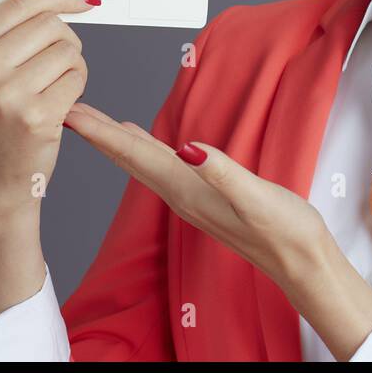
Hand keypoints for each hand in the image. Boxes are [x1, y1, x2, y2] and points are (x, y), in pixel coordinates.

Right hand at [0, 0, 94, 325]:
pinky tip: (59, 106)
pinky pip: (77, 78)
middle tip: (58, 64)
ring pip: (68, 51)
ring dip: (72, 66)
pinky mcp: (35, 116)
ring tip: (52, 89)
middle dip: (66, 39)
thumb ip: (8, 35)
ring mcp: (6, 95)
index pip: (19, 4)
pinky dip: (76, 88)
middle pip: (50, 24)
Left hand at [63, 101, 371, 358]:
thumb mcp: (257, 197)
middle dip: (99, 134)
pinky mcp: (205, 198)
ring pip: (144, 164)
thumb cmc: (285, 230)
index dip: (103, 133)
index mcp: (188, 190)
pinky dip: (145, 152)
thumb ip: (223, 173)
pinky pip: (162, 169)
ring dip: (117, 143)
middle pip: (130, 159)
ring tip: (95, 123)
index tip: (72, 114)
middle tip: (69, 109)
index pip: (136, 156)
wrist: (302, 262)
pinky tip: (144, 144)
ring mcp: (192, 198)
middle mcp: (182, 195)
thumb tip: (188, 148)